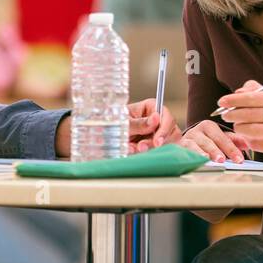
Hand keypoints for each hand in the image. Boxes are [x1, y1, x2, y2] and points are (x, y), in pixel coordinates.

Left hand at [55, 102, 180, 157]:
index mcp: (147, 108)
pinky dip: (146, 154)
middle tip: (141, 148)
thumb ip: (138, 123)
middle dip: (156, 140)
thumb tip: (156, 118)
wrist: (94, 136)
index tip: (157, 139)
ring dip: (151, 148)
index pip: (163, 112)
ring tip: (133, 150)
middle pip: (168, 129)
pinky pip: (156, 151)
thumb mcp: (121, 122)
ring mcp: (152, 134)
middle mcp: (153, 120)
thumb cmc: (106, 123)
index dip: (163, 125)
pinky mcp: (149, 146)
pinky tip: (132, 153)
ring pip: (164, 142)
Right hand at [180, 119, 249, 162]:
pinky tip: (193, 163)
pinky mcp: (178, 148)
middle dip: (215, 151)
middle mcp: (196, 131)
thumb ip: (233, 140)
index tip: (239, 159)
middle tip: (222, 160)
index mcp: (208, 126)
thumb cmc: (207, 140)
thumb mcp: (221, 138)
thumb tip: (247, 144)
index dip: (231, 149)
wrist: (187, 142)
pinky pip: (183, 153)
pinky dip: (188, 157)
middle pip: (207, 142)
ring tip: (207, 159)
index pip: (222, 137)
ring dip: (201, 153)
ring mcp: (186, 140)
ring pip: (193, 146)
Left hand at [216, 80, 262, 158]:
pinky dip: (248, 140)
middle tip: (226, 115)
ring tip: (239, 125)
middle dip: (231, 115)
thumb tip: (236, 92)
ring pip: (248, 130)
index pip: (251, 98)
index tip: (222, 102)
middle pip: (247, 114)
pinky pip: (254, 143)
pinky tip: (250, 136)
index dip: (233, 100)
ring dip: (239, 128)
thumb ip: (256, 90)